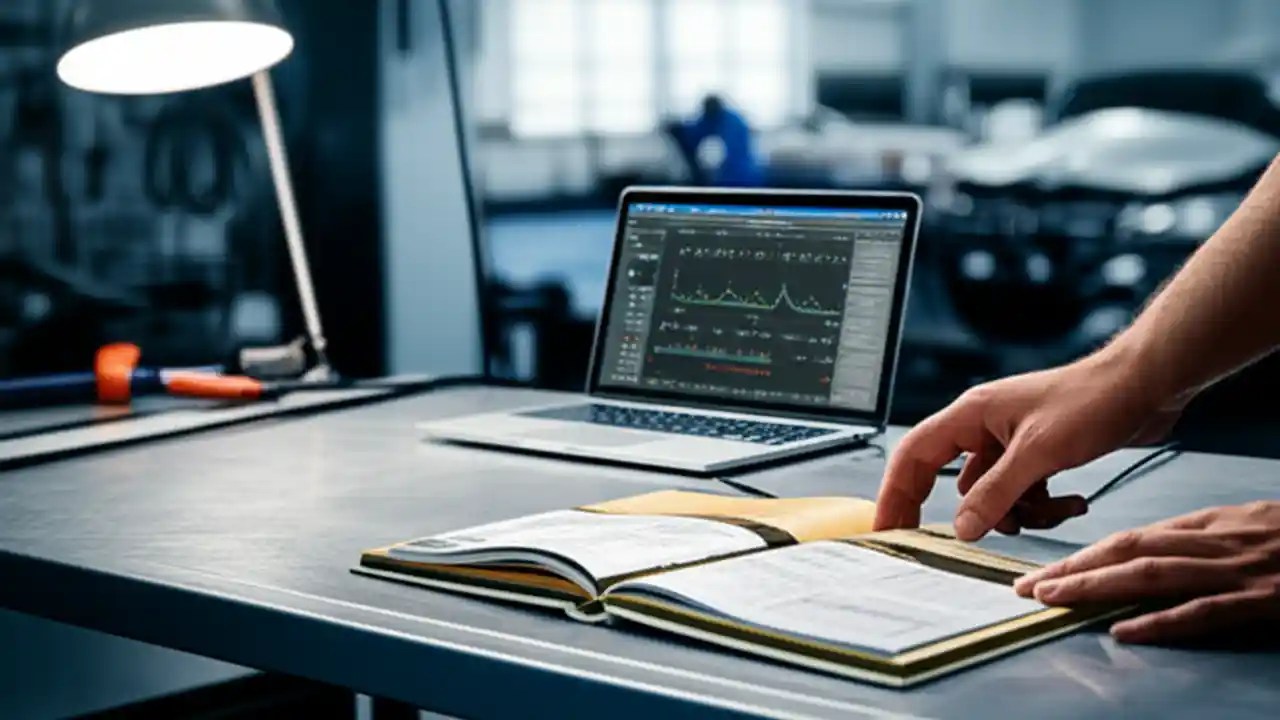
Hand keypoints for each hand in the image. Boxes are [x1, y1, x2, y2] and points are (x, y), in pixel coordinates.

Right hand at [875, 350, 1183, 539]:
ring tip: (1051, 507)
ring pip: (992, 494)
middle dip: (968, 512)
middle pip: (951, 480)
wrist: (1145, 384)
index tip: (888, 529)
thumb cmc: (1093, 399)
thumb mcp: (1038, 454)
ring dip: (1018, 511)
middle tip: (959, 543)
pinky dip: (1044, 505)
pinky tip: (1073, 500)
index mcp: (970, 416)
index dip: (895, 494)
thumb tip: (962, 528)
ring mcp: (1011, 442)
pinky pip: (1023, 494)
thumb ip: (995, 493)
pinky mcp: (1038, 455)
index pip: (914, 457)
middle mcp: (984, 428)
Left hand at [1014, 502, 1279, 643]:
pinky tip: (1125, 631)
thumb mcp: (1253, 526)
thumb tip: (1155, 554)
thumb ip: (1206, 538)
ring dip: (1097, 587)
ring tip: (1053, 599)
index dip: (1086, 554)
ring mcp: (1242, 571)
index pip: (1134, 536)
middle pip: (1131, 550)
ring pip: (1154, 574)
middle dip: (1075, 569)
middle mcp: (1220, 543)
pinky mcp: (1267, 600)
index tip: (1046, 570)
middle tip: (1026, 586)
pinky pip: (1206, 612)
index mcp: (1214, 525)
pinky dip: (1163, 622)